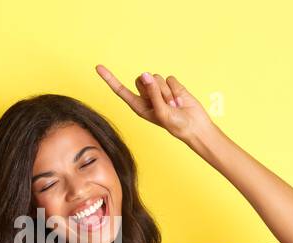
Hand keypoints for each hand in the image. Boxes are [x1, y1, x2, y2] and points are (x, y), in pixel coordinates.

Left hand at [95, 64, 214, 142]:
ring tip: (174, 105)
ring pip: (156, 78)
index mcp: (138, 105)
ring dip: (167, 92)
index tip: (98, 67)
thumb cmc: (176, 124)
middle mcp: (146, 96)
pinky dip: (176, 89)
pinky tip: (180, 99)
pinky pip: (170, 79)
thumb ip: (153, 93)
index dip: (109, 78)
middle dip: (153, 89)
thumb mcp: (161, 112)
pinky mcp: (171, 85)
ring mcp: (158, 90)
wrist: (195, 126)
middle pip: (141, 80)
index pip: (120, 90)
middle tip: (164, 103)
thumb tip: (146, 74)